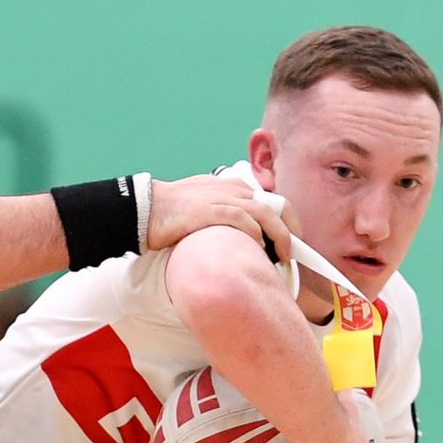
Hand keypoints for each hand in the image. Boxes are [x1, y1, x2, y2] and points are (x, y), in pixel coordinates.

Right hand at [146, 174, 297, 260]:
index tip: (292, 242)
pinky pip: (243, 220)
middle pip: (277, 204)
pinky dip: (255, 234)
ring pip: (265, 213)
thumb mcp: (206, 206)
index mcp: (234, 187)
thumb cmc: (173, 213)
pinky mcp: (211, 210)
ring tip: (284, 255)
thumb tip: (242, 237)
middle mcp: (233, 189)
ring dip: (279, 235)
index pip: (272, 201)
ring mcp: (223, 198)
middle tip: (295, 252)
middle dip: (291, 229)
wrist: (146, 208)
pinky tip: (259, 248)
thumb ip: (226, 214)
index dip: (287, 222)